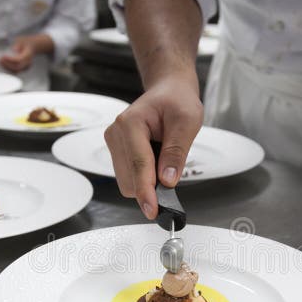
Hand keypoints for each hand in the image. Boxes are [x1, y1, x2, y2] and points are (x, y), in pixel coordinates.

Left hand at [0, 36, 38, 72]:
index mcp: (28, 55)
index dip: (9, 59)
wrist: (33, 46)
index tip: (3, 56)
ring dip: (6, 67)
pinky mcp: (23, 69)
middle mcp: (28, 63)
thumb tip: (13, 50)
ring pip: (15, 71)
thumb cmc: (25, 42)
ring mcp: (26, 67)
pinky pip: (15, 71)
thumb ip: (17, 45)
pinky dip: (8, 69)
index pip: (18, 60)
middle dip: (7, 65)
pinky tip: (3, 63)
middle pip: (16, 68)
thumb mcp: (21, 40)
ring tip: (0, 61)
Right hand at [104, 77, 202, 218]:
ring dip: (147, 181)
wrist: (168, 91)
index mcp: (130, 123)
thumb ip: (176, 151)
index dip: (146, 191)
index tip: (152, 210)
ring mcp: (113, 143)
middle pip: (129, 180)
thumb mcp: (187, 122)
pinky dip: (144, 177)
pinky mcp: (116, 151)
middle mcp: (116, 133)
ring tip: (163, 158)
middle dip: (149, 187)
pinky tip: (155, 160)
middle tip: (172, 172)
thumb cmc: (177, 101)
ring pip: (127, 182)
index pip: (139, 165)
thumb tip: (167, 180)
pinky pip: (129, 176)